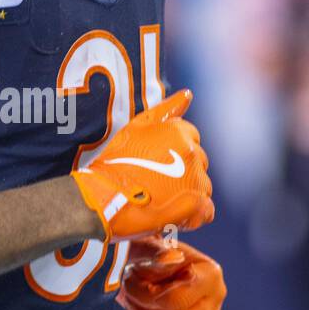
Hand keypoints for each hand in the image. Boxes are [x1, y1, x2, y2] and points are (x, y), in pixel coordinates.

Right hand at [70, 89, 213, 241]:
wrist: (102, 198)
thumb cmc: (115, 163)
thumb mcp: (137, 127)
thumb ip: (166, 109)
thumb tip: (189, 93)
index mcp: (179, 131)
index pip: (191, 141)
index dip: (174, 155)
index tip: (156, 165)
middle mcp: (191, 152)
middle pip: (198, 164)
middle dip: (182, 174)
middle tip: (156, 185)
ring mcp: (195, 179)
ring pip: (202, 187)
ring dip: (186, 194)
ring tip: (161, 201)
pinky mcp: (195, 204)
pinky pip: (206, 211)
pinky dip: (193, 215)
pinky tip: (173, 216)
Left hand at [117, 236, 225, 309]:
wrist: (145, 265)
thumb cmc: (146, 253)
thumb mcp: (147, 245)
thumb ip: (157, 252)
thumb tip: (171, 259)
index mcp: (209, 274)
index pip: (178, 299)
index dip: (147, 298)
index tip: (128, 282)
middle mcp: (214, 301)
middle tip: (126, 300)